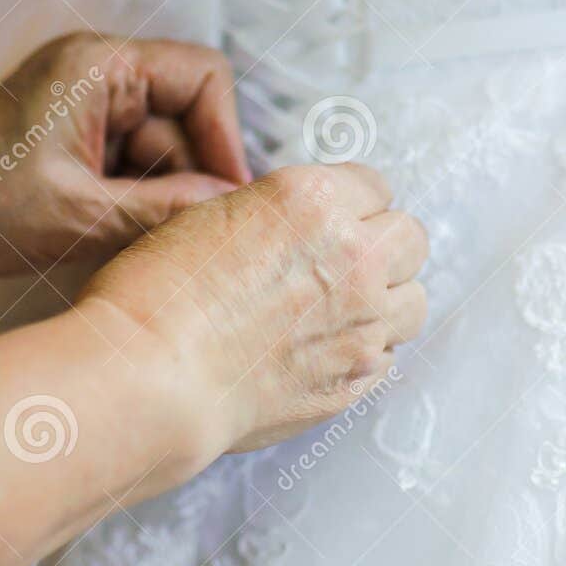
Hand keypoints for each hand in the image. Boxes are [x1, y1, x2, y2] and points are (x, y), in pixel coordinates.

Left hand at [0, 32, 251, 276]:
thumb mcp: (82, 219)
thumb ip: (165, 211)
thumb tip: (232, 209)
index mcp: (99, 66)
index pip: (203, 76)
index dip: (224, 136)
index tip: (225, 196)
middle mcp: (99, 75)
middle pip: (187, 119)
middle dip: (189, 178)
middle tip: (184, 236)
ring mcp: (88, 108)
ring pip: (165, 151)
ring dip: (162, 199)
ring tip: (137, 244)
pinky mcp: (78, 142)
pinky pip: (136, 168)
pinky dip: (138, 205)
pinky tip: (120, 240)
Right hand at [78, 164, 429, 455]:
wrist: (152, 376)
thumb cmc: (159, 295)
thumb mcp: (210, 217)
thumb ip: (274, 217)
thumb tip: (295, 229)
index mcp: (315, 201)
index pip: (375, 186)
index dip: (351, 204)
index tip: (334, 220)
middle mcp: (354, 257)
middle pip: (410, 238)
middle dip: (382, 246)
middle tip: (346, 262)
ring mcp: (361, 324)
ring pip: (414, 301)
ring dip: (387, 301)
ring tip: (343, 311)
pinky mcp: (354, 379)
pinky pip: (386, 356)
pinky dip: (364, 352)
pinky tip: (323, 352)